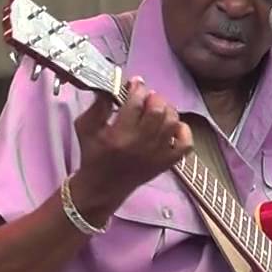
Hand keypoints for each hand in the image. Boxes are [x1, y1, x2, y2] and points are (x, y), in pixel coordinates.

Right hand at [74, 77, 192, 203]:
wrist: (102, 188)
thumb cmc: (93, 154)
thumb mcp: (85, 127)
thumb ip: (98, 104)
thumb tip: (113, 84)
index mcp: (118, 136)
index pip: (135, 104)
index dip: (137, 89)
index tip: (135, 83)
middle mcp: (140, 146)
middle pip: (158, 111)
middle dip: (153, 97)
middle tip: (146, 97)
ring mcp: (157, 155)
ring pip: (172, 123)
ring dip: (167, 110)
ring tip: (157, 109)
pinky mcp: (166, 163)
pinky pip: (186, 144)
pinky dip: (183, 131)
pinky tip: (172, 127)